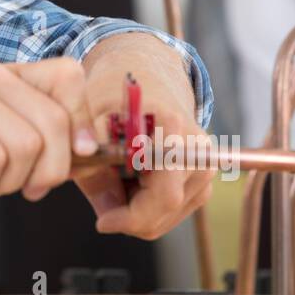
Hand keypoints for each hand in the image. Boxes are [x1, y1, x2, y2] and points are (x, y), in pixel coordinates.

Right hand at [0, 56, 94, 208]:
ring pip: (25, 148)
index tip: (76, 155)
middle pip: (53, 124)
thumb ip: (42, 142)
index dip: (81, 119)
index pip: (68, 75)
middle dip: (46, 171)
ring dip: (5, 180)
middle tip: (21, 186)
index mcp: (4, 74)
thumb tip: (87, 148)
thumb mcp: (2, 150)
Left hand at [72, 33, 215, 239]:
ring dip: (135, 209)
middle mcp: (198, 148)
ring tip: (114, 176)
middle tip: (99, 195)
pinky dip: (146, 205)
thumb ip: (91, 165)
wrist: (144, 74)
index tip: (101, 221)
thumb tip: (105, 214)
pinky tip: (129, 179)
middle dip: (127, 215)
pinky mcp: (202, 176)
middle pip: (165, 211)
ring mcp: (205, 164)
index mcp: (173, 129)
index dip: (130, 217)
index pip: (163, 196)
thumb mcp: (89, 121)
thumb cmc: (113, 94)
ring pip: (168, 216)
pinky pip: (173, 210)